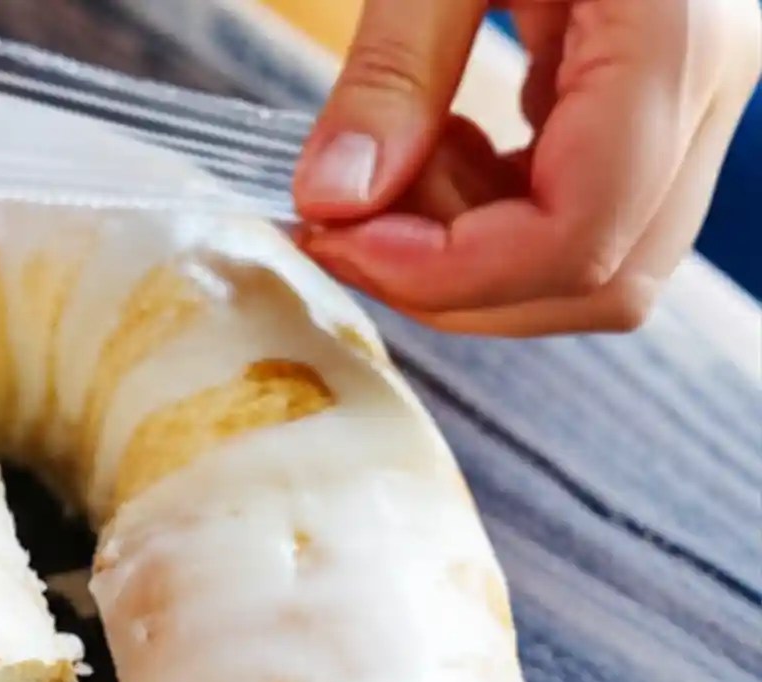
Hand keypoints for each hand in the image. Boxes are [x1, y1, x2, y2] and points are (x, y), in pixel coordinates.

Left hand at [293, 0, 761, 335]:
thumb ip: (392, 72)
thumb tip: (334, 200)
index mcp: (673, 39)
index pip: (577, 237)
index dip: (444, 273)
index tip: (334, 238)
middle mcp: (712, 87)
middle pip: (599, 276)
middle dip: (452, 277)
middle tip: (343, 221)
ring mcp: (699, 97)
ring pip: (598, 258)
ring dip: (469, 249)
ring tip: (390, 162)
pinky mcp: (660, 99)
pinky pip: (588, 207)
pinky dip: (493, 209)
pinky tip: (438, 145)